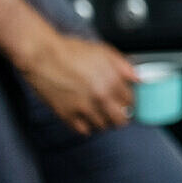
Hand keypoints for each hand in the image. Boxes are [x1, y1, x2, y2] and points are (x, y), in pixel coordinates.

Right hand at [16, 31, 137, 135]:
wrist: (44, 57)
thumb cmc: (71, 52)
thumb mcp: (104, 52)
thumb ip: (124, 66)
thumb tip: (137, 78)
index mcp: (112, 80)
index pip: (130, 101)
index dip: (128, 101)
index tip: (125, 101)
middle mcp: (101, 96)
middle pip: (120, 119)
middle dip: (121, 115)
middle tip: (116, 111)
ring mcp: (84, 108)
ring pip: (103, 126)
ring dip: (104, 121)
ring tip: (100, 113)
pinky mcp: (67, 115)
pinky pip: (83, 130)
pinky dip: (87, 126)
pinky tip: (86, 118)